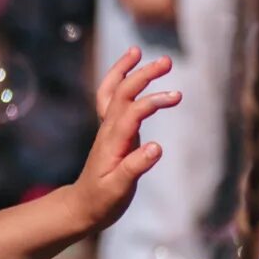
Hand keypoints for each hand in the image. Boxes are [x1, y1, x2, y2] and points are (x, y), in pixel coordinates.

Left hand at [65, 47, 176, 233]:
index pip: (132, 112)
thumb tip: (156, 147)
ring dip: (125, 71)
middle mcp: (109, 130)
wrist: (82, 207)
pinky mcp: (112, 133)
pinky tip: (132, 74)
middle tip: (167, 61)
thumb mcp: (118, 189)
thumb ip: (135, 167)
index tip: (176, 96)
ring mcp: (109, 129)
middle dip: (142, 74)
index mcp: (112, 142)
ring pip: (113, 92)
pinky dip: (121, 83)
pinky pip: (113, 100)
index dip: (153, 101)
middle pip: (122, 93)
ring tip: (139, 52)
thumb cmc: (101, 201)